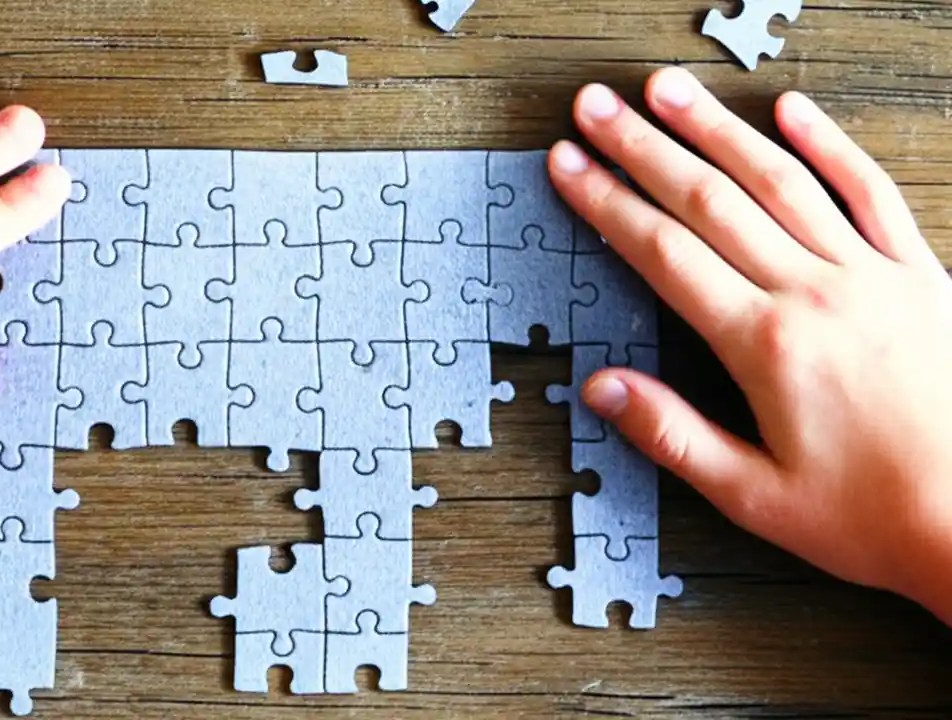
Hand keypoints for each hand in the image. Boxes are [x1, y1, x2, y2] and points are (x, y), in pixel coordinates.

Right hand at [547, 67, 951, 620]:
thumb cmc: (875, 517)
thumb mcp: (753, 496)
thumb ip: (672, 434)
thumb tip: (603, 388)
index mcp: (765, 345)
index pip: (664, 253)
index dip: (606, 203)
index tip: (569, 166)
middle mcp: (815, 294)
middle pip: (709, 200)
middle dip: (643, 147)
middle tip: (596, 108)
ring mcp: (871, 276)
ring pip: (780, 180)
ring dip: (717, 129)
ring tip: (670, 91)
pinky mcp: (918, 276)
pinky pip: (868, 192)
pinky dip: (830, 144)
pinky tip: (791, 110)